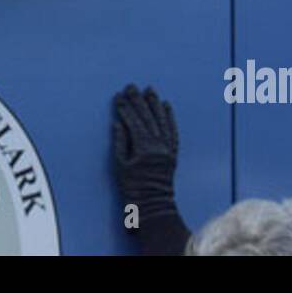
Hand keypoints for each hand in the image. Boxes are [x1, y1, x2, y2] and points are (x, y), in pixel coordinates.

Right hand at [113, 84, 178, 220]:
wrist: (153, 205)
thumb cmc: (133, 188)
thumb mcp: (120, 165)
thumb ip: (120, 142)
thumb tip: (119, 123)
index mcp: (144, 147)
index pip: (133, 121)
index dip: (125, 108)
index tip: (118, 96)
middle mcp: (158, 145)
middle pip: (147, 117)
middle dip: (138, 100)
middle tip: (131, 87)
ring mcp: (167, 148)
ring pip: (161, 120)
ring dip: (155, 104)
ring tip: (149, 90)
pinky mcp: (173, 152)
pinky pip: (173, 130)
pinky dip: (170, 117)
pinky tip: (166, 106)